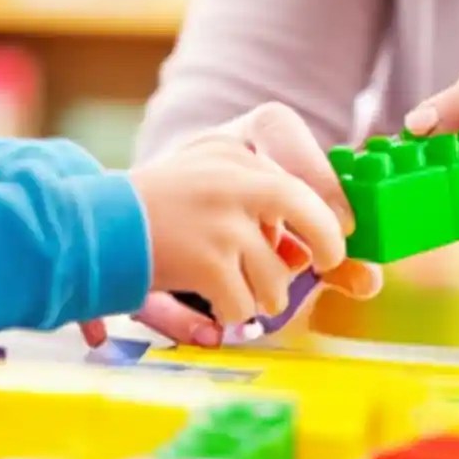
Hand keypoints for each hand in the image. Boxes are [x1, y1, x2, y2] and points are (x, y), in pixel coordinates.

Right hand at [81, 103, 383, 345]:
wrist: (91, 223)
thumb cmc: (163, 211)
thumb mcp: (217, 189)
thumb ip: (283, 221)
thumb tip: (368, 278)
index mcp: (235, 145)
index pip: (310, 176)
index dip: (330, 211)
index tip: (336, 237)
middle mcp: (234, 174)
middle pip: (313, 218)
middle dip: (327, 248)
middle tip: (321, 261)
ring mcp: (222, 216)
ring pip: (278, 278)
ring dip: (261, 295)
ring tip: (231, 284)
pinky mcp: (207, 257)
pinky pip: (244, 303)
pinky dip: (229, 312)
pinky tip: (207, 299)